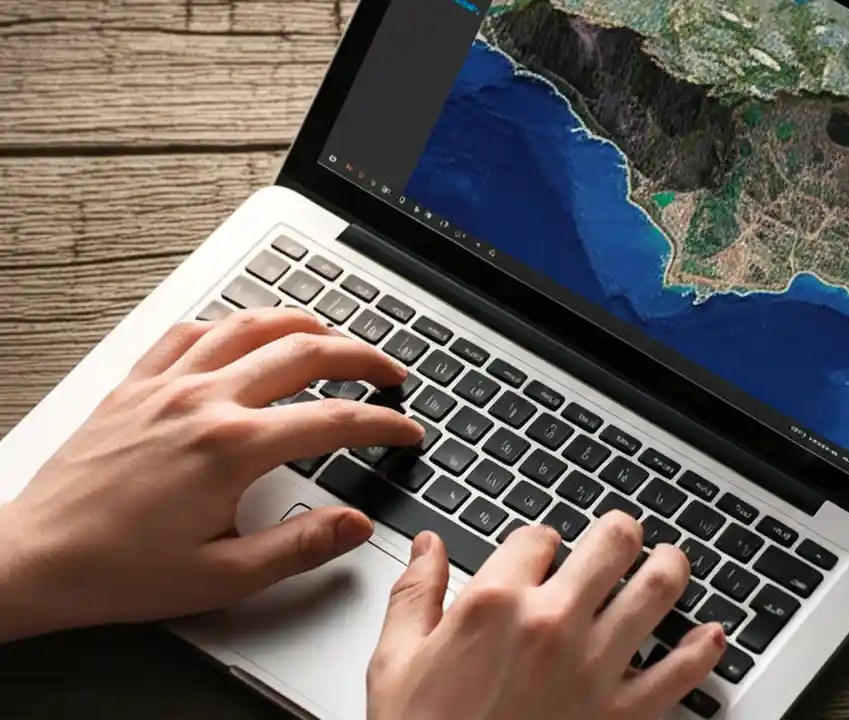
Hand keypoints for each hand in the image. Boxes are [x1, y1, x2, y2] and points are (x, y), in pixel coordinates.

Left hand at [0, 308, 423, 640]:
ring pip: (250, 326)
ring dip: (303, 324)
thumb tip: (356, 524)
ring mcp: (166, 386)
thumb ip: (301, 546)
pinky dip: (229, 323)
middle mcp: (203, 403)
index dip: (384, 423)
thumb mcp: (224, 576)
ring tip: (333, 336)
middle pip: (305, 353)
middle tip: (389, 371)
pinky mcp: (134, 385)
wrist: (35, 561)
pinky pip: (190, 332)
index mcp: (233, 449)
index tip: (405, 429)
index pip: (334, 421)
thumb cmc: (118, 570)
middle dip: (362, 356)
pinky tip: (244, 332)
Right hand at [367, 513, 725, 719]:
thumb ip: (414, 594)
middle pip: (612, 542)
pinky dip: (702, 650)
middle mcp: (551, 625)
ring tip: (670, 564)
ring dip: (670, 569)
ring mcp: (593, 668)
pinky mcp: (622, 715)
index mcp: (494, 604)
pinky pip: (679, 673)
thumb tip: (427, 546)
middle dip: (620, 533)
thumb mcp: (395, 663)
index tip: (545, 552)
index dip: (542, 540)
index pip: (537, 536)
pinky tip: (710, 635)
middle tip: (622, 538)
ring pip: (657, 591)